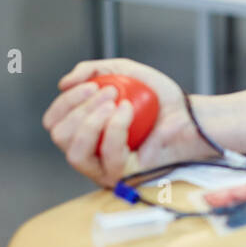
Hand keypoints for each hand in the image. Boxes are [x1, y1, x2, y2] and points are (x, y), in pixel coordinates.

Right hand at [42, 57, 215, 186]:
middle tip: (108, 91)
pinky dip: (115, 127)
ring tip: (115, 101)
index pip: (54, 123)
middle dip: (79, 109)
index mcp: (84, 131)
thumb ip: (92, 70)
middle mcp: (91, 153)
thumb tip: (62, 84)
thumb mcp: (124, 72)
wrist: (190, 114)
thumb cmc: (160, 99)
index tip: (89, 85)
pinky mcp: (125, 176)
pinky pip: (108, 156)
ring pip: (75, 153)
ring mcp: (106, 168)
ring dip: (91, 121)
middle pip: (60, 137)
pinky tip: (127, 110)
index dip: (64, 103)